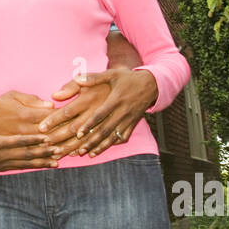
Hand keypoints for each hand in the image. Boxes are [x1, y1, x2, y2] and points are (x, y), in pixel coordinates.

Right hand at [0, 99, 58, 173]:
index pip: (16, 140)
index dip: (31, 139)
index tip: (45, 137)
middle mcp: (2, 154)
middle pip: (26, 153)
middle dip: (43, 152)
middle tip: (59, 148)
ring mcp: (4, 162)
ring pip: (27, 162)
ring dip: (43, 161)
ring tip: (58, 159)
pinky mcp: (6, 167)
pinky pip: (24, 167)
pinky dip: (37, 166)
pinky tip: (49, 165)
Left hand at [40, 67, 158, 158]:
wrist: (151, 84)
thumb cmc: (128, 78)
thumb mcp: (112, 74)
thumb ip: (94, 78)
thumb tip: (76, 79)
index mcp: (115, 99)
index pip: (100, 115)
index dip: (89, 124)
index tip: (78, 133)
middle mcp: (122, 112)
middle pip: (105, 130)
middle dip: (92, 141)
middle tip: (79, 150)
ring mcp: (128, 120)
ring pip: (113, 136)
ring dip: (101, 146)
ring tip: (89, 154)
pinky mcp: (132, 124)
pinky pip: (123, 137)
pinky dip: (112, 144)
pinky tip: (102, 150)